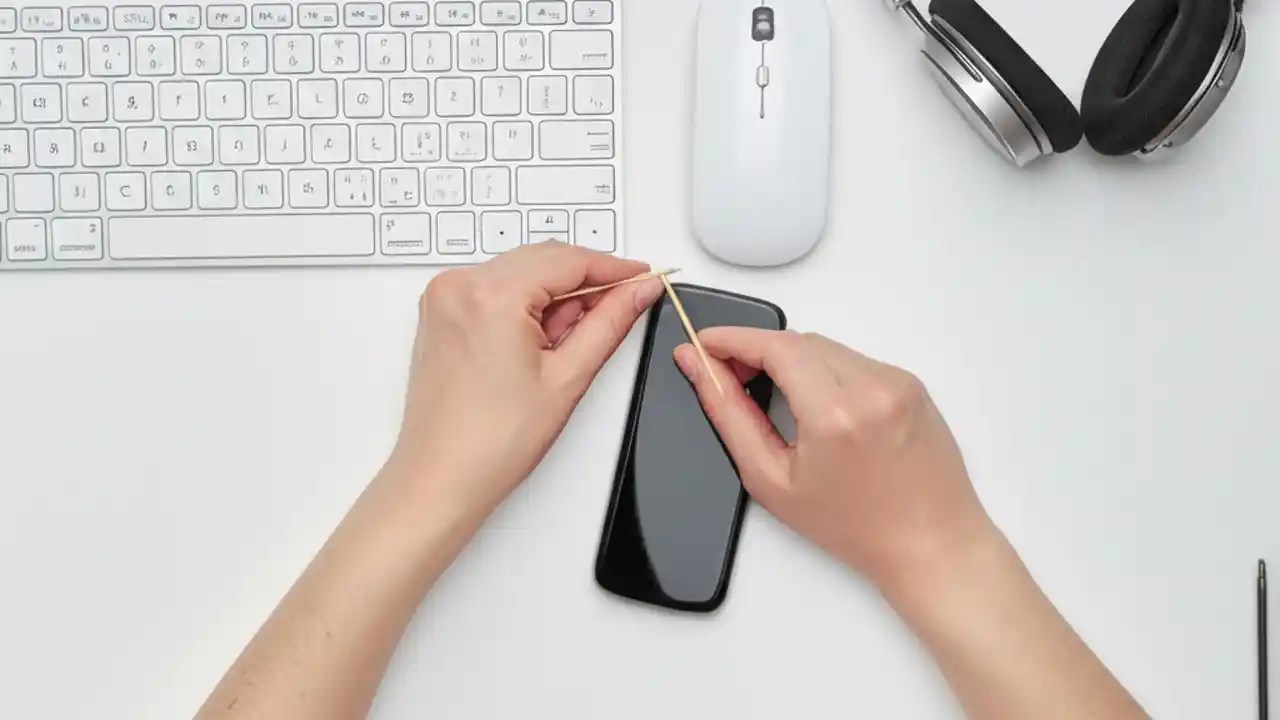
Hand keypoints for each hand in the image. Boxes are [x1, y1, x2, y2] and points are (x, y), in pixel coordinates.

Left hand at [389, 243, 664, 519]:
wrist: (441, 477)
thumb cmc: (491, 442)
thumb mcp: (567, 377)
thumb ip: (610, 323)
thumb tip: (638, 291)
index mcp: (491, 296)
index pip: (569, 260)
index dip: (614, 268)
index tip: (641, 277)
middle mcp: (460, 285)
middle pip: (543, 258)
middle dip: (585, 281)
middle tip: (620, 308)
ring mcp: (444, 296)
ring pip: (520, 270)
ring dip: (554, 293)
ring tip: (567, 342)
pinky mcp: (440, 311)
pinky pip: (494, 286)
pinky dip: (524, 302)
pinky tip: (540, 339)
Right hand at [673, 329, 993, 592]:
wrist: (930, 545)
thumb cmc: (855, 527)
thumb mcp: (772, 479)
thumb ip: (729, 415)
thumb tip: (699, 367)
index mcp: (836, 414)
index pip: (775, 346)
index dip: (732, 338)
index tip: (703, 342)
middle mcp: (873, 387)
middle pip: (799, 340)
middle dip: (758, 351)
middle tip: (730, 377)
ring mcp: (898, 381)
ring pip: (826, 347)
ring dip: (793, 362)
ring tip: (777, 400)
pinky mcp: (911, 384)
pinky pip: (854, 360)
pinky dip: (827, 374)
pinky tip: (820, 410)